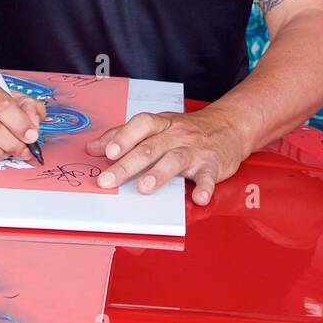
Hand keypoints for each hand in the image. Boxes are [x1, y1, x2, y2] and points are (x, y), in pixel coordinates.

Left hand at [86, 109, 250, 204]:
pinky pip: (209, 176)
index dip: (124, 137)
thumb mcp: (157, 126)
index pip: (141, 125)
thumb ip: (124, 135)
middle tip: (108, 181)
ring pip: (175, 159)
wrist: (230, 125)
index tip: (107, 153)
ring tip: (144, 187)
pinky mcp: (213, 165)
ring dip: (159, 174)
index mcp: (161, 124)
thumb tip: (93, 148)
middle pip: (150, 148)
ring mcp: (195, 150)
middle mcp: (176, 135)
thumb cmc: (186, 130)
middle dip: (127, 165)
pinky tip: (198, 198)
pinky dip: (204, 187)